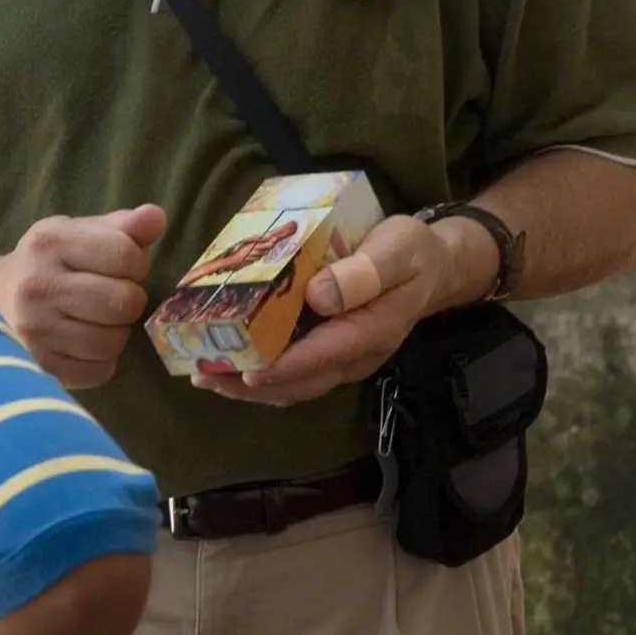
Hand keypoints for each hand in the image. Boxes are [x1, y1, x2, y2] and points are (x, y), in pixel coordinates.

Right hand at [0, 203, 166, 388]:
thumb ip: (123, 226)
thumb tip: (156, 218)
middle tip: (112, 295)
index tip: (122, 267)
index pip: (125, 255)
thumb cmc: (51, 261)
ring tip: (100, 319)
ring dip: (116, 331)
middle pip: (124, 301)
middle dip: (129, 298)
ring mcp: (35, 330)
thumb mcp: (81, 232)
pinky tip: (87, 342)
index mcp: (48, 242)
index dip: (136, 263)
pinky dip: (103, 360)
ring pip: (113, 341)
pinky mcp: (40, 366)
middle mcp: (37, 285)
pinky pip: (99, 371)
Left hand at [191, 212, 495, 406]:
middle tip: (203, 377)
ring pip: (292, 384)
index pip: (322, 356)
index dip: (282, 367)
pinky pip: (293, 371)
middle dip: (250, 384)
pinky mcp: (331, 352)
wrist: (432, 266)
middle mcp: (354, 355)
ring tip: (203, 376)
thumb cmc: (412, 254)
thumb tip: (320, 295)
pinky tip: (227, 364)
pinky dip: (259, 373)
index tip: (245, 371)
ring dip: (248, 385)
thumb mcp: (399, 249)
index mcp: (371, 331)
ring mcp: (342, 358)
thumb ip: (365, 273)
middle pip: (299, 382)